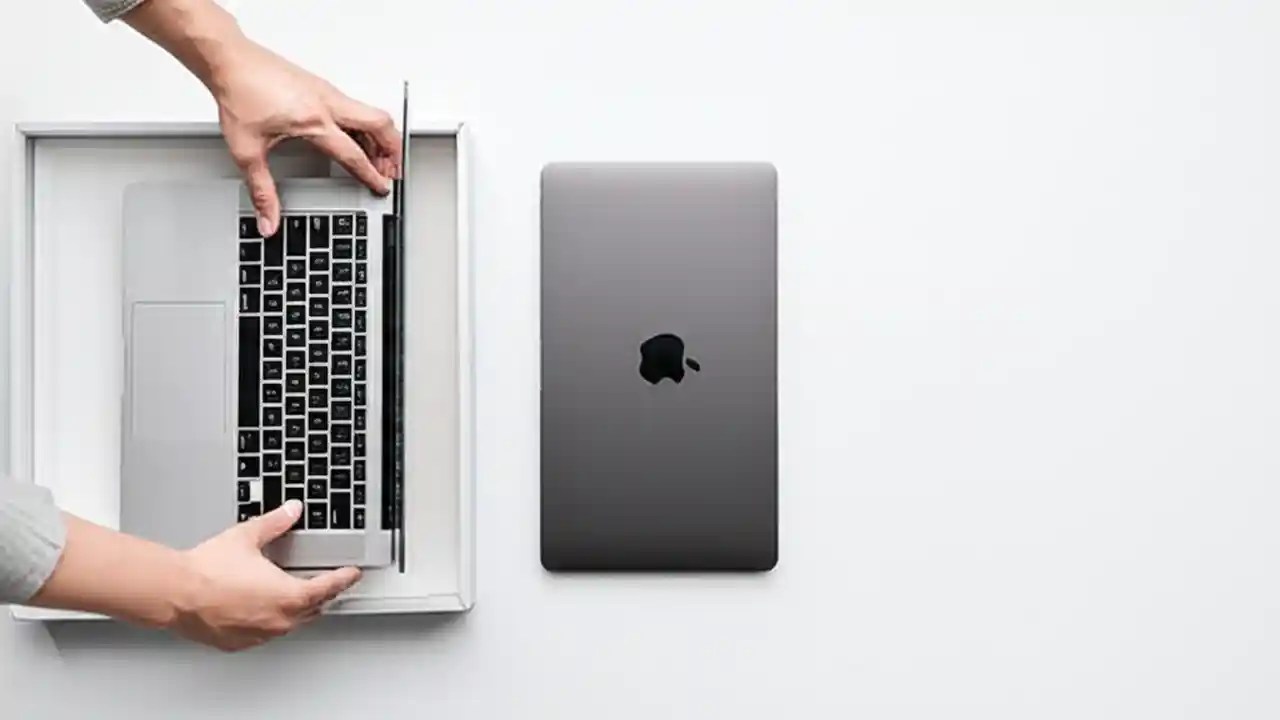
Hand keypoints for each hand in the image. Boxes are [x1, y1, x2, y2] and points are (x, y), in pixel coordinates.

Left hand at [122, 0, 402, 237]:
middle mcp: (326, 103)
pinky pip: (355, 106)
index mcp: (314, 121)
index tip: (381, 188)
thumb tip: (267, 219)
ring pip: (370, 113)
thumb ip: (261, 190)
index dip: (371, 175)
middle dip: (393, 150)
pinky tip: (355, 135)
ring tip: (379, 158)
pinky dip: (365, 124)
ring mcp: (326, 91)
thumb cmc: (238, 93)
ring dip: (380, 136)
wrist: (228, 59)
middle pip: (380, 124)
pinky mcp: (320, 85)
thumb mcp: (247, 150)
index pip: (354, 155)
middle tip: (392, 171)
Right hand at [172, 500, 360, 651]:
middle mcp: (278, 620)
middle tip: (326, 583)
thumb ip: (275, 523)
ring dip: (296, 610)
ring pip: (289, 624)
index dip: (343, 579)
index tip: (352, 575)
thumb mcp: (248, 537)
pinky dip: (269, 621)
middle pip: (312, 608)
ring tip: (295, 595)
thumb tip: (290, 511)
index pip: (328, 588)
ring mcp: (259, 634)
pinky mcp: (239, 643)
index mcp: (288, 595)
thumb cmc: (207, 571)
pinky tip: (261, 610)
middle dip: (321, 595)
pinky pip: (264, 634)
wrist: (174, 593)